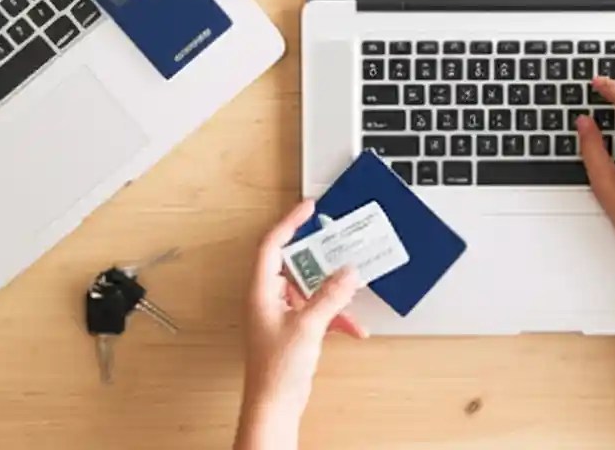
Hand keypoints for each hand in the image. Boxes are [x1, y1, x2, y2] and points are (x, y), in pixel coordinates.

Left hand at [235, 200, 366, 449]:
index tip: (308, 208)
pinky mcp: (293, 329)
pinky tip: (353, 326)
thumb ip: (330, 296)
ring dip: (332, 290)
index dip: (289, 222)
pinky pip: (317, 310)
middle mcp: (268, 298)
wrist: (274, 405)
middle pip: (294, 264)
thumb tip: (347, 272)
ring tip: (351, 287)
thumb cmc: (276, 370)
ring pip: (309, 288)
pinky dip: (335, 315)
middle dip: (320, 258)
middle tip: (338, 243)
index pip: (272, 245)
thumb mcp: (308, 326)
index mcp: (261, 291)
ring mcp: (280, 314)